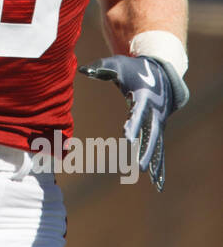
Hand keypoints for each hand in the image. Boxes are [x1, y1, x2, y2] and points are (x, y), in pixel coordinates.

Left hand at [78, 54, 188, 190]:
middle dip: (145, 150)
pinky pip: (159, 149)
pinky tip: (158, 182)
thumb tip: (83, 70)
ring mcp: (159, 123)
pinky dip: (160, 165)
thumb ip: (101, 68)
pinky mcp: (159, 129)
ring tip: (152, 181)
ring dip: (154, 162)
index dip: (132, 125)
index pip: (137, 113)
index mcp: (143, 97)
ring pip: (157, 145)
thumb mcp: (118, 64)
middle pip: (151, 134)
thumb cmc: (135, 69)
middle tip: (138, 166)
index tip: (126, 136)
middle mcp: (154, 113)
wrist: (163, 74)